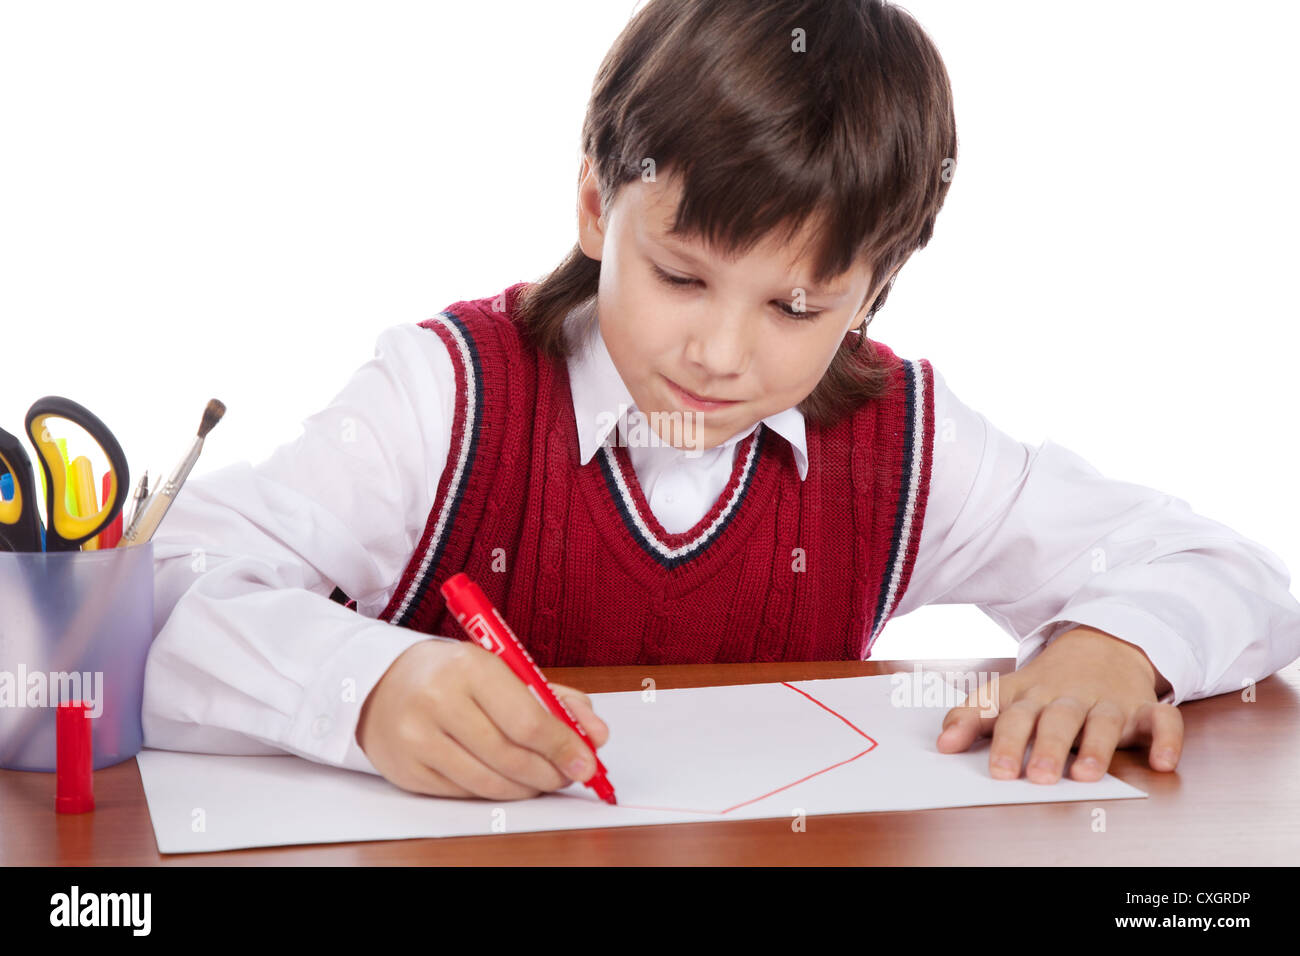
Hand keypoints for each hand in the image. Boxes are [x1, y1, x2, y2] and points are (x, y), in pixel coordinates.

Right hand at [355, 639, 608, 799]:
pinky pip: (464, 792)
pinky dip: (494, 791)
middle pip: (510, 756)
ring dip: (526, 787)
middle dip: (549, 772)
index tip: (586, 761)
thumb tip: (596, 735)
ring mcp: (416, 738)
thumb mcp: (503, 670)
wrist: (381, 682)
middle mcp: (438, 701)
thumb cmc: (454, 675)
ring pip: (488, 781)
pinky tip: (507, 780)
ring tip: (542, 780)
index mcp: (469, 666)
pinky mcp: (406, 770)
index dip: (562, 746)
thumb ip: (554, 700)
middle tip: (569, 776)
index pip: (527, 719)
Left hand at [935, 626, 1182, 782]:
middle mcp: (1067, 696)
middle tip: (1036, 777)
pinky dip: (1166, 739)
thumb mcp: (1007, 692)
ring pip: (1103, 721)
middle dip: (1046, 747)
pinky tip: (1163, 762)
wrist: (1102, 644)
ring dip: (1096, 747)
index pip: (1010, 712)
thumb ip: (973, 716)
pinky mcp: (1143, 708)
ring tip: (1085, 774)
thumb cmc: (1047, 683)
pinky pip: (1162, 720)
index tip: (993, 770)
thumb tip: (941, 744)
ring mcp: (1108, 701)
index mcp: (1030, 693)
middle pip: (1055, 719)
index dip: (1000, 739)